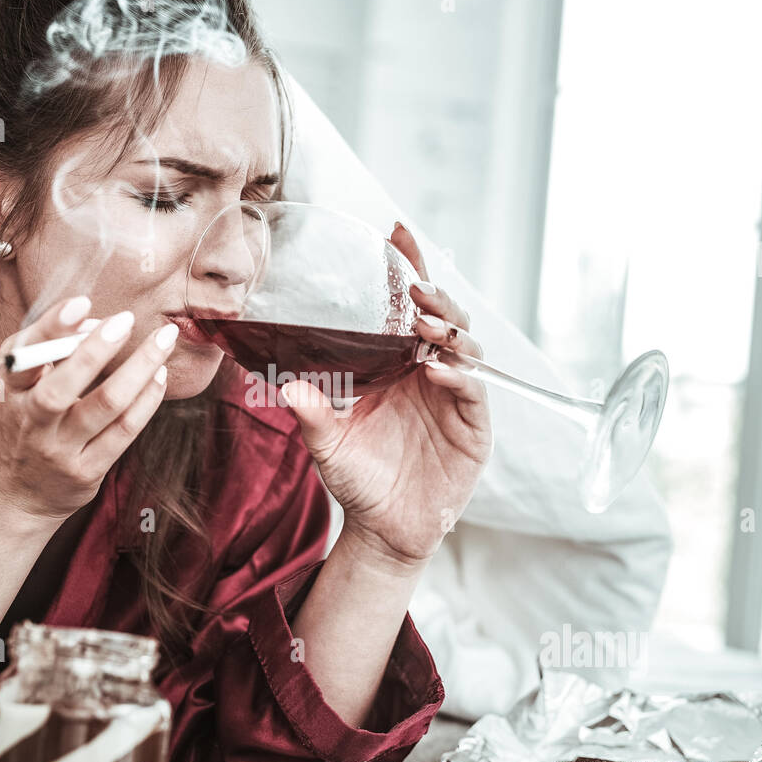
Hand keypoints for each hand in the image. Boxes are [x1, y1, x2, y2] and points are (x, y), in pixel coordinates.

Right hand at [0, 296, 177, 522]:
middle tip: (127, 319)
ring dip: (138, 369)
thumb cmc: (23, 425)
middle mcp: (32, 422)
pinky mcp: (87, 471)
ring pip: (104, 406)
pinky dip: (146, 399)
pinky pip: (124, 431)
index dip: (51, 328)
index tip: (82, 301)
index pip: (23, 356)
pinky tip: (159, 375)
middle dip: (97, 350)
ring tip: (162, 341)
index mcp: (10, 392)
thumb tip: (95, 318)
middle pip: (63, 386)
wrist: (13, 496)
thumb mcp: (17, 387)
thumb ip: (46, 351)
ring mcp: (60, 450)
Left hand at [282, 222, 493, 569]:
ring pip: (467, 348)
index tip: (396, 232)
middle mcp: (431, 372)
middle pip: (447, 317)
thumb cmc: (357, 478)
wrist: (384, 529)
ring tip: (425, 325)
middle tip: (415, 288)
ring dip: (449, 331)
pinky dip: (460, 378)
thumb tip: (287, 385)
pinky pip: (474, 393)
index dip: (411, 268)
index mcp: (399, 363)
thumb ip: (312, 413)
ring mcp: (456, 398)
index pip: (411, 307)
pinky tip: (440, 371)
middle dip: (435, 297)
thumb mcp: (326, 444)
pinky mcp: (473, 428)